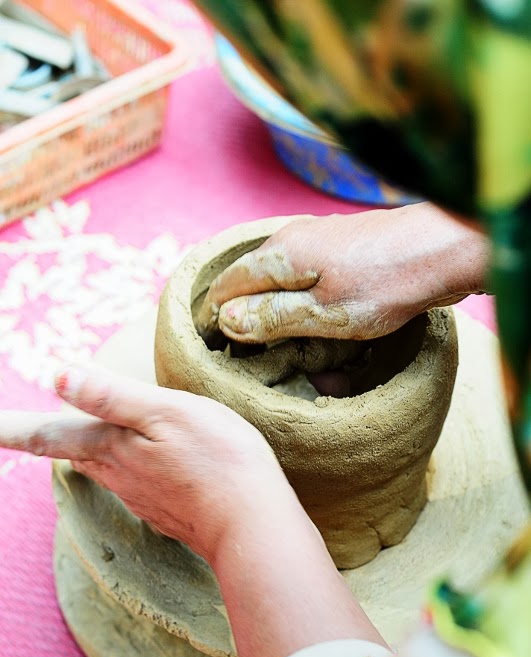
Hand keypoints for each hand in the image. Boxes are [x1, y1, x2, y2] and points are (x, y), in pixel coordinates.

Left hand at [0, 365, 385, 656]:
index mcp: (111, 447)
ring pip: (104, 466)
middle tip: (23, 425)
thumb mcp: (168, 412)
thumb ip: (112, 395)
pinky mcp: (167, 510)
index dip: (10, 428)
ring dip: (89, 449)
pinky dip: (128, 465)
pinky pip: (135, 482)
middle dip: (47, 437)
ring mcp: (142, 498)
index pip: (47, 434)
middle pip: (71, 452)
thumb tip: (56, 375)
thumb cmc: (218, 460)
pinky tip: (148, 459)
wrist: (253, 525)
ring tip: (84, 431)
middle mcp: (118, 476)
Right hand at [198, 203, 487, 344]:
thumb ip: (272, 317)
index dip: (215, 315)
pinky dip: (293, 293)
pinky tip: (305, 312)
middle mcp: (291, 237)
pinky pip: (300, 270)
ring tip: (269, 335)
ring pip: (275, 274)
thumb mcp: (324, 314)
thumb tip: (225, 320)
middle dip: (240, 309)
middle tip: (240, 347)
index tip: (214, 345)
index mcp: (280, 253)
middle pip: (248, 276)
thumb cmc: (386, 284)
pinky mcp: (338, 245)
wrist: (442, 250)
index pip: (227, 284)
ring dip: (267, 302)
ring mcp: (316, 237)